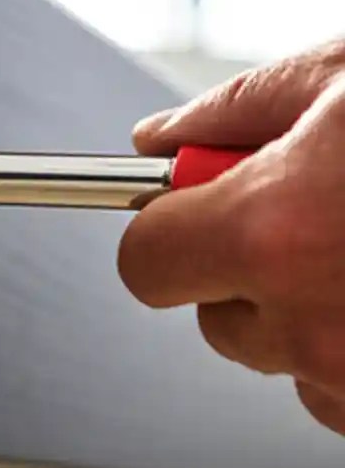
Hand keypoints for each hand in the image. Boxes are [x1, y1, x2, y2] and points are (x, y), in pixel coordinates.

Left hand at [120, 40, 344, 433]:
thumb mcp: (343, 79)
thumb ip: (234, 111)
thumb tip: (156, 139)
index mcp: (276, 231)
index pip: (143, 262)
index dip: (165, 228)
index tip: (192, 207)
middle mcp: (312, 324)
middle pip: (213, 318)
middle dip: (244, 267)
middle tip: (315, 212)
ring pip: (283, 357)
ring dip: (308, 311)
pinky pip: (341, 388)